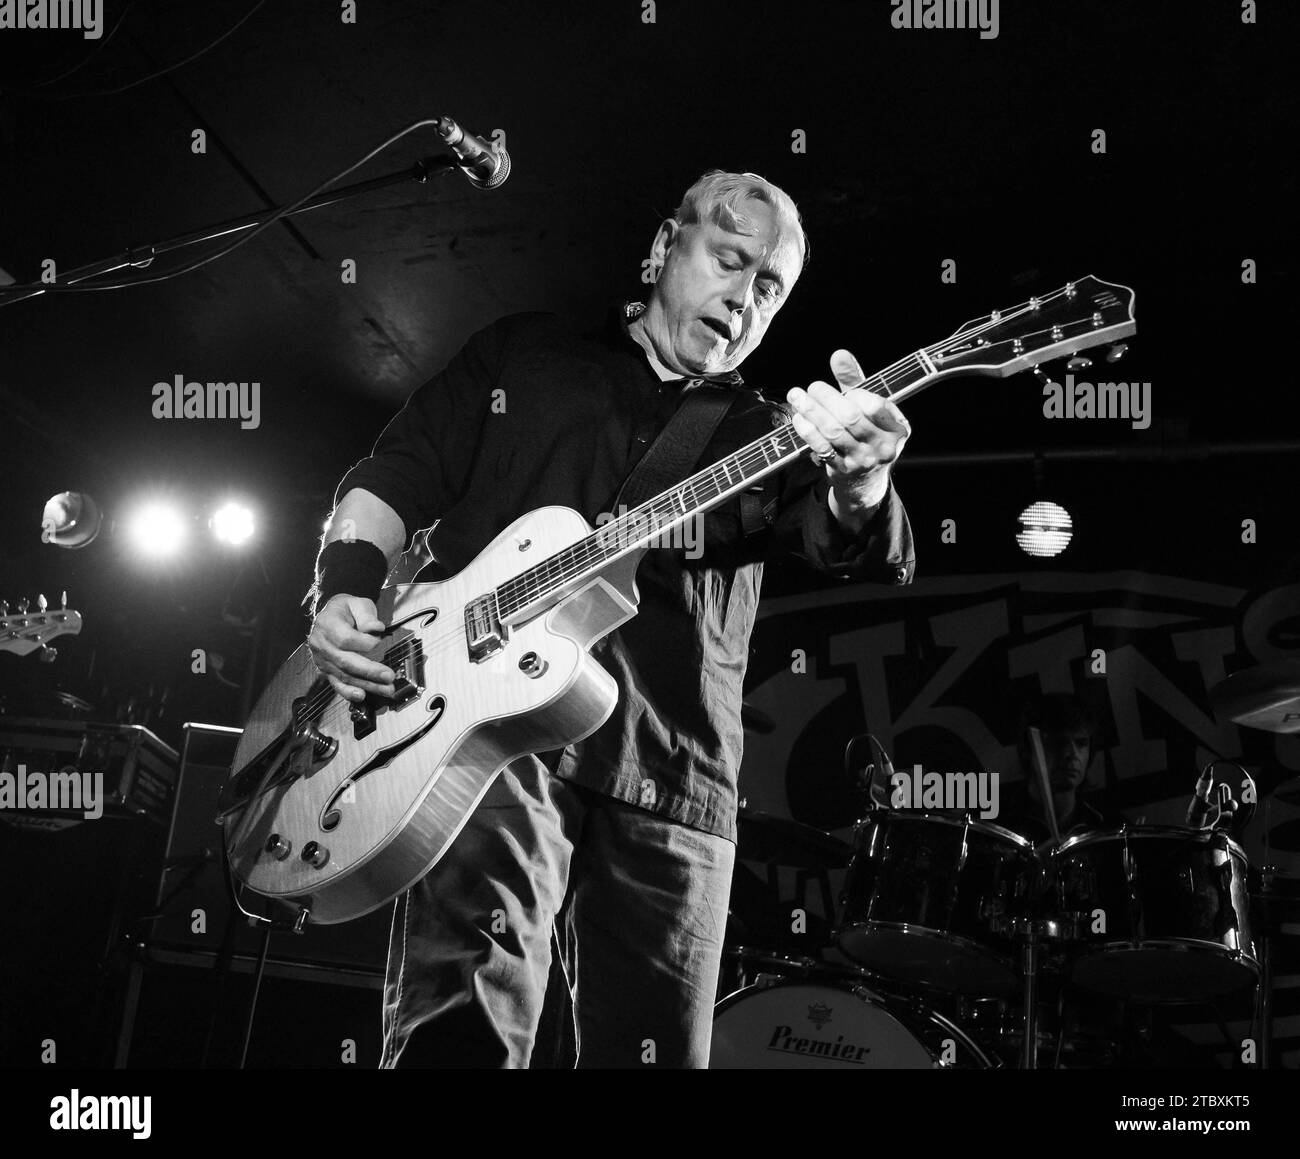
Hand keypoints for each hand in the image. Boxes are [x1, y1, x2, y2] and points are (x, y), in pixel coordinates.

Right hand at [308, 594, 396, 702]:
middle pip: (345, 661)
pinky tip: (361, 695)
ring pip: (344, 675)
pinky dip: (348, 692)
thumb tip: (376, 628)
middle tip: (389, 676)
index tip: (379, 640)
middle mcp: (321, 643)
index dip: (365, 643)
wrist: (330, 616)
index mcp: (328, 624)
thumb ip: (367, 615)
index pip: (346, 639)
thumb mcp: (357, 603)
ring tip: (385, 689)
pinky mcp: (326, 670)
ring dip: (366, 684)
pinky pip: (336, 683)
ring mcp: (322, 659)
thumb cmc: (346, 610)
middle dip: (370, 671)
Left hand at [787, 349, 911, 521]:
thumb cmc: (867, 436)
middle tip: (811, 387)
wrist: (865, 482)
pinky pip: (821, 447)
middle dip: (827, 398)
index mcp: (898, 428)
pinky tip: (798, 418)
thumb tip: (839, 355)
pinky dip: (807, 430)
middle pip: (851, 418)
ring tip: (797, 397)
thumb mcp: (868, 410)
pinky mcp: (843, 470)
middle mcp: (884, 446)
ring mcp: (863, 460)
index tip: (844, 392)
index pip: (876, 406)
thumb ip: (854, 382)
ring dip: (811, 411)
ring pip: (833, 431)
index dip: (856, 395)